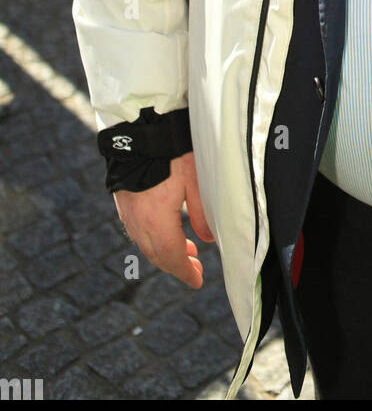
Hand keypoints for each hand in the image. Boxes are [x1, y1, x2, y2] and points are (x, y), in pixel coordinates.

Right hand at [113, 151, 214, 287]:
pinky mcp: (123, 201)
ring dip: (165, 252)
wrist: (139, 129)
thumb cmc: (171, 152)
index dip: (185, 272)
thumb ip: (203, 213)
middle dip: (176, 265)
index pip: (172, 256)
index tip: (197, 281)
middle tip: (195, 269)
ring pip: (146, 244)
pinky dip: (153, 238)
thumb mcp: (196, 180)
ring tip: (186, 251)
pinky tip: (164, 230)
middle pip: (157, 255)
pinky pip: (138, 230)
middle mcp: (137, 222)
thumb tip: (208, 240)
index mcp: (156, 220)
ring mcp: (127, 212)